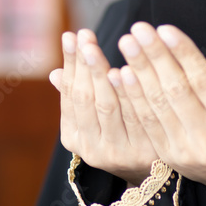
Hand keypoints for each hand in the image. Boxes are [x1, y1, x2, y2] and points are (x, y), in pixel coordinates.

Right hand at [48, 28, 158, 186]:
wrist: (151, 171)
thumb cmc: (119, 134)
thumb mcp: (93, 121)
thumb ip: (78, 98)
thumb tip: (54, 73)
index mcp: (74, 139)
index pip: (70, 94)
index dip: (70, 64)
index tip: (71, 36)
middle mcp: (91, 149)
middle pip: (86, 98)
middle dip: (84, 63)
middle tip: (84, 34)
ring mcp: (117, 152)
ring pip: (106, 105)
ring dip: (100, 72)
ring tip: (96, 46)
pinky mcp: (142, 151)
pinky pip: (133, 114)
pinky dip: (127, 92)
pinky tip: (123, 69)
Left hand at [112, 22, 205, 205]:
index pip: (205, 84)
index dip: (184, 55)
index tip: (166, 29)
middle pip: (176, 92)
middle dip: (155, 57)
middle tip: (139, 28)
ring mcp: (184, 151)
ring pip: (157, 106)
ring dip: (139, 71)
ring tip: (127, 42)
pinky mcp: (167, 155)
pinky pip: (146, 122)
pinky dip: (132, 97)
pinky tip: (121, 73)